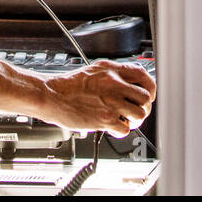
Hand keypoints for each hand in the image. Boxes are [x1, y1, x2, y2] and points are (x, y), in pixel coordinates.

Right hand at [38, 60, 155, 136]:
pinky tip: (111, 127)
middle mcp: (114, 84)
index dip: (150, 87)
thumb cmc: (69, 85)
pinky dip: (120, 131)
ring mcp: (111, 102)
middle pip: (145, 97)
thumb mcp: (94, 70)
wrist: (52, 95)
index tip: (148, 94)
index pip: (143, 75)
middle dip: (143, 107)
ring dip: (134, 120)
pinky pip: (125, 129)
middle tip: (135, 111)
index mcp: (112, 70)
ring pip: (139, 114)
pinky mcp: (105, 119)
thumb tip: (130, 83)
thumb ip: (113, 74)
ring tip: (124, 121)